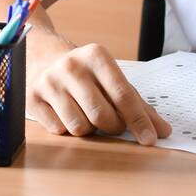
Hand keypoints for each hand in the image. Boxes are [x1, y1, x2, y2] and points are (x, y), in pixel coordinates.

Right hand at [28, 43, 170, 144]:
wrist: (43, 59)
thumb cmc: (86, 74)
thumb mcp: (112, 80)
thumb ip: (139, 105)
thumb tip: (163, 131)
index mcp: (96, 56)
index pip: (123, 94)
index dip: (139, 120)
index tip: (150, 139)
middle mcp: (71, 66)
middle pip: (101, 116)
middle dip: (112, 126)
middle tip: (111, 122)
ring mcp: (49, 82)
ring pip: (79, 127)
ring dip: (88, 129)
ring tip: (85, 113)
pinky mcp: (32, 98)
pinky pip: (59, 130)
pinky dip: (67, 129)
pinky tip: (65, 113)